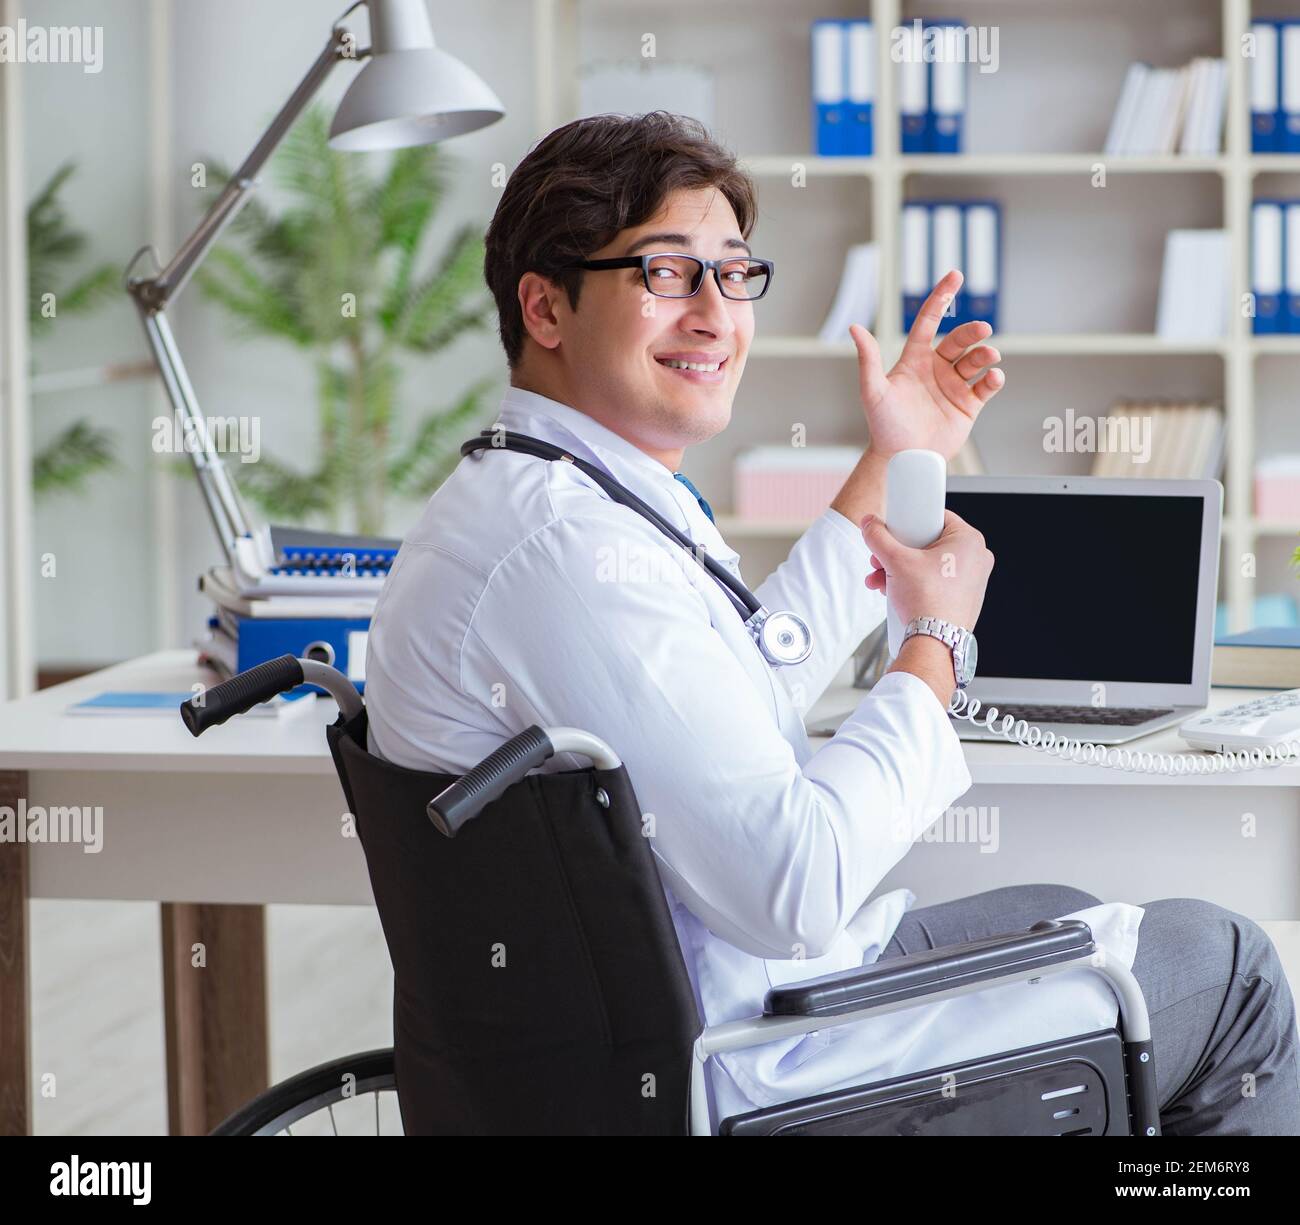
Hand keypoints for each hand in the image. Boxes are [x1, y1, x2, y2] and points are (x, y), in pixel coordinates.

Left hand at [849, 269, 1004, 461]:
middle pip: (959, 340)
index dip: (941, 298)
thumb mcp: (873, 391)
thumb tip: (854, 327)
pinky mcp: (968, 404)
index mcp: (914, 359)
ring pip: (976, 361)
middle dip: (972, 332)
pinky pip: (986, 386)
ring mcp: (953, 385)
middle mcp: (936, 369)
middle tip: (983, 330)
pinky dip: (994, 379)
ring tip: (989, 358)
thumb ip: (868, 359)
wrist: (903, 459)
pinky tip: (994, 377)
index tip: (955, 275)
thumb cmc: (884, 426)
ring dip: (985, 355)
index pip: (929, 321)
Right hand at [862, 508, 992, 631]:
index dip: (908, 523)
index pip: (934, 517)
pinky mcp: (963, 598)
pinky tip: (893, 592)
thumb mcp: (896, 561)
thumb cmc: (928, 602)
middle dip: (898, 553)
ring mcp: (971, 580)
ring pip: (928, 565)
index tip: (894, 530)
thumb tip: (870, 524)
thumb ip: (879, 537)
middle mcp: (976, 558)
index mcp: (969, 540)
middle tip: (881, 559)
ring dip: (900, 571)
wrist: (934, 643)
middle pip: (927, 544)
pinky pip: (934, 581)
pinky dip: (913, 584)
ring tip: (881, 580)